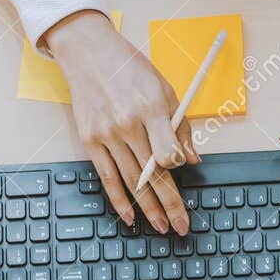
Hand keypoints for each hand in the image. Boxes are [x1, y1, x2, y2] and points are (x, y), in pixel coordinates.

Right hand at [42, 10, 194, 234]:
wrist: (88, 53)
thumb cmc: (130, 68)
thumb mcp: (164, 88)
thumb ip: (179, 125)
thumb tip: (191, 159)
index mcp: (150, 107)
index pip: (168, 153)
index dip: (177, 167)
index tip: (181, 170)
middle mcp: (127, 123)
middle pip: (152, 174)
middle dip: (170, 204)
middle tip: (182, 227)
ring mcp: (106, 134)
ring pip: (132, 181)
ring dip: (148, 208)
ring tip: (162, 227)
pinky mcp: (89, 140)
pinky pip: (107, 177)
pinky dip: (119, 201)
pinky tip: (131, 217)